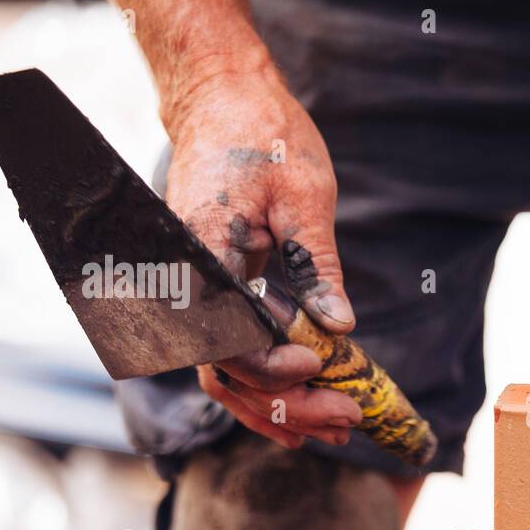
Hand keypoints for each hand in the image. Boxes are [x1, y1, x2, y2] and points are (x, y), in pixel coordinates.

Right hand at [164, 65, 361, 448]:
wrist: (221, 100)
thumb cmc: (263, 136)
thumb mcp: (305, 195)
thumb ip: (318, 265)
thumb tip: (341, 327)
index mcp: (199, 253)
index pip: (224, 336)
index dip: (269, 367)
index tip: (316, 367)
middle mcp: (183, 281)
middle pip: (223, 372)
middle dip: (286, 404)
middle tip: (347, 419)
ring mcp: (192, 293)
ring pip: (223, 376)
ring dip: (277, 409)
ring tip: (335, 428)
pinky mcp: (210, 297)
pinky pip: (228, 358)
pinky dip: (266, 390)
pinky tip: (304, 414)